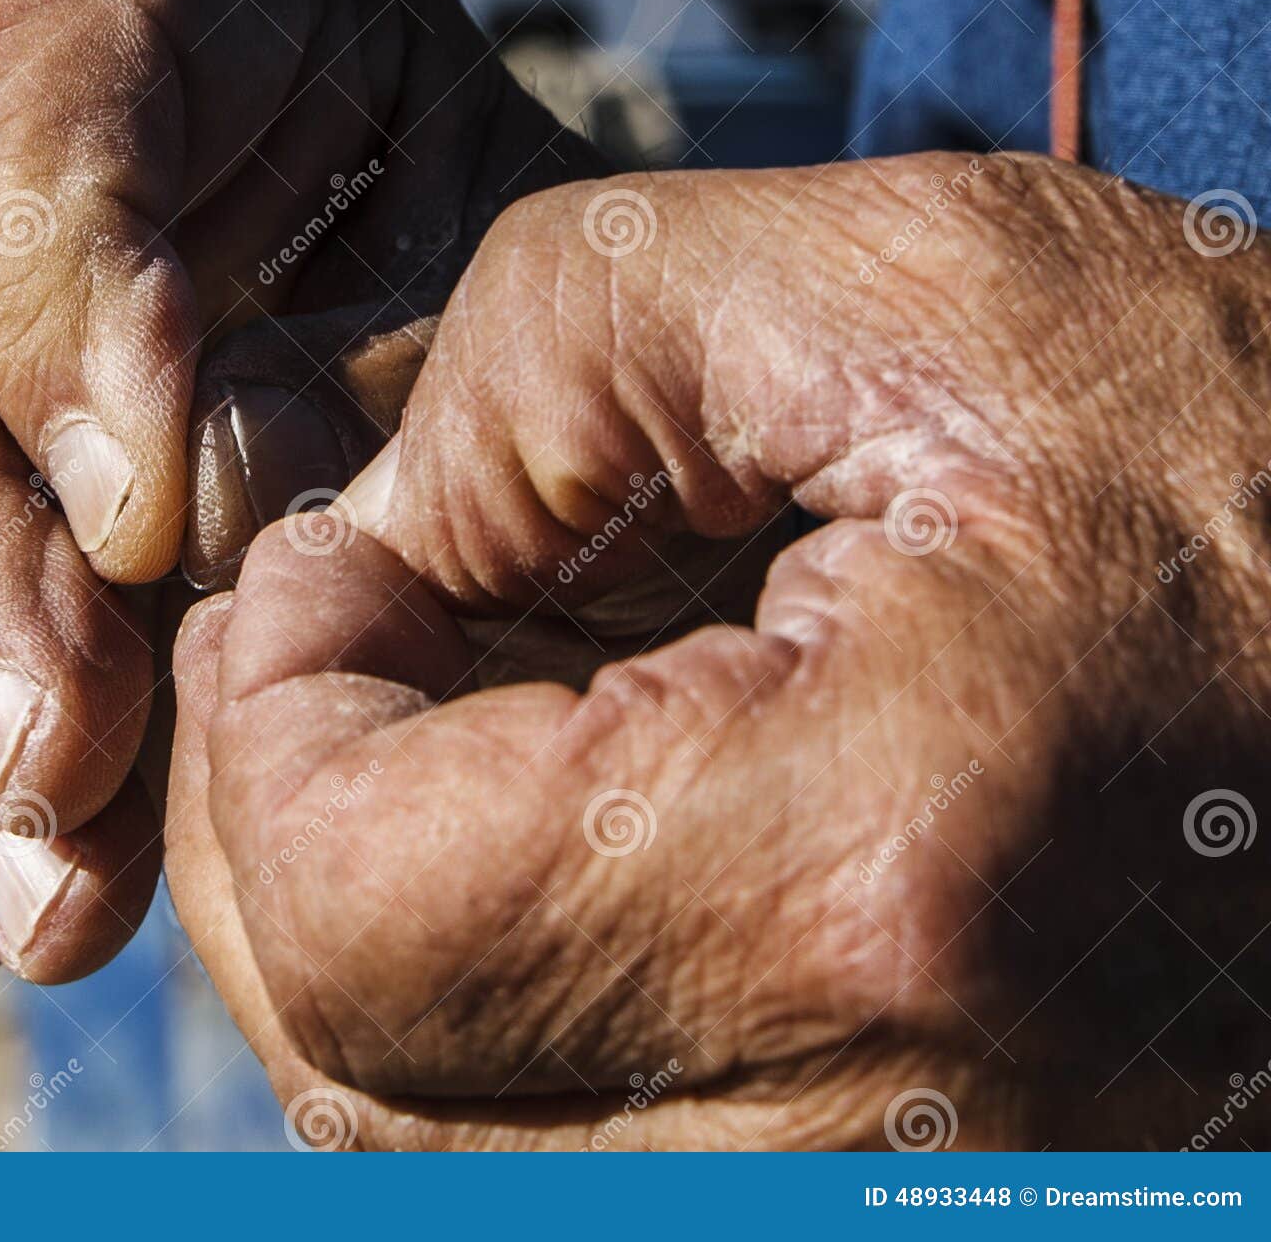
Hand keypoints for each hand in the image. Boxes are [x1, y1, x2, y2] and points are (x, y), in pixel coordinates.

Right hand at [0, 0, 595, 978]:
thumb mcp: (535, 324)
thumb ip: (365, 381)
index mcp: (233, 12)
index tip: (138, 515)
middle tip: (57, 759)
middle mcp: (66, 154)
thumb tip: (163, 516)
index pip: (55, 78)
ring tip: (40, 891)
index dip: (58, 293)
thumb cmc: (587, 340)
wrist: (591, 421)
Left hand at [167, 155, 1270, 1149]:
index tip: (321, 564)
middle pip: (361, 1060)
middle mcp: (876, 1143)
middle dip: (282, 820)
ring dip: (369, 918)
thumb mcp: (913, 288)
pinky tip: (549, 828)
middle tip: (341, 633)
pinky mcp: (912, 1195)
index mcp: (871, 876)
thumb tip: (368, 535)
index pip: (350, 895)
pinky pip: (576, 1149)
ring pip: (440, 1140)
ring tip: (439, 717)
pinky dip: (492, 998)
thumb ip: (556, 354)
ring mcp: (901, 1210)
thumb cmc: (1256, 444)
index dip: (265, 712)